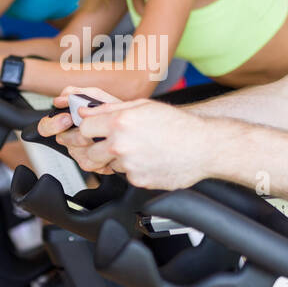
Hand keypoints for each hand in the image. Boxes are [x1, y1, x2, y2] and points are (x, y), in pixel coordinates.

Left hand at [60, 90, 211, 188]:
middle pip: (90, 153)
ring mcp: (129, 165)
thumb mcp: (143, 106)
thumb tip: (85, 112)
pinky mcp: (138, 180)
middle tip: (109, 144)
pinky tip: (149, 159)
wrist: (203, 147)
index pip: (83, 129)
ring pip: (108, 164)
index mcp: (120, 122)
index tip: (90, 132)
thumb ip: (109, 108)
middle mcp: (121, 144)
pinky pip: (126, 175)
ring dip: (116, 159)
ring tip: (138, 149)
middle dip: (96, 149)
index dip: (86, 130)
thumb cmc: (178, 125)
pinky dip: (133, 169)